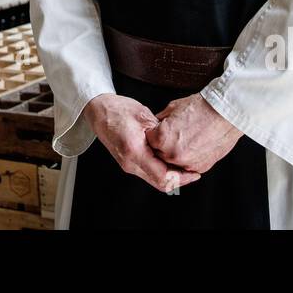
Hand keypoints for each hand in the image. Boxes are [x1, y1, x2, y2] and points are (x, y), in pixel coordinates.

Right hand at [84, 93, 201, 192]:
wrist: (98, 111)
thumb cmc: (117, 110)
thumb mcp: (144, 115)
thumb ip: (161, 133)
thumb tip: (177, 144)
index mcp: (134, 151)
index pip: (162, 176)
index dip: (181, 178)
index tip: (194, 173)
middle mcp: (129, 163)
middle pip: (159, 183)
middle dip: (179, 180)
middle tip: (194, 171)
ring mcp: (127, 165)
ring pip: (154, 180)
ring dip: (171, 176)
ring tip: (185, 166)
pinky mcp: (128, 162)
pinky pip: (148, 173)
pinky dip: (162, 171)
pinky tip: (170, 161)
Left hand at [145, 93, 243, 174]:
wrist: (225, 113)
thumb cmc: (201, 107)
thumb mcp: (173, 108)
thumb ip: (160, 121)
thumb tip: (154, 126)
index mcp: (162, 138)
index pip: (148, 141)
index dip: (154, 134)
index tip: (160, 130)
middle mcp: (172, 154)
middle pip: (158, 154)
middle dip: (162, 145)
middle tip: (173, 135)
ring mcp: (187, 163)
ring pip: (173, 163)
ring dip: (175, 154)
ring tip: (185, 140)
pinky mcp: (200, 167)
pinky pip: (187, 166)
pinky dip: (189, 159)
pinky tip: (194, 146)